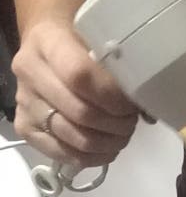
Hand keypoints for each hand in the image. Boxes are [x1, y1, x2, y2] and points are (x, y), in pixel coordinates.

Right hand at [12, 18, 138, 167]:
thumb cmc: (78, 43)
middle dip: (115, 124)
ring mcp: (25, 103)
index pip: (80, 76)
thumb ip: (119, 68)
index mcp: (47, 42)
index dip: (112, 96)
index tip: (131, 104)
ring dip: (107, 143)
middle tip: (131, 122)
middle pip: (80, 112)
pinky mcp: (25, 127)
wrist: (46, 47)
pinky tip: (106, 149)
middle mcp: (29, 72)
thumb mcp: (97, 39)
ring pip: (74, 138)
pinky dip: (92, 157)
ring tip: (122, 135)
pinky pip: (63, 154)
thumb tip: (149, 109)